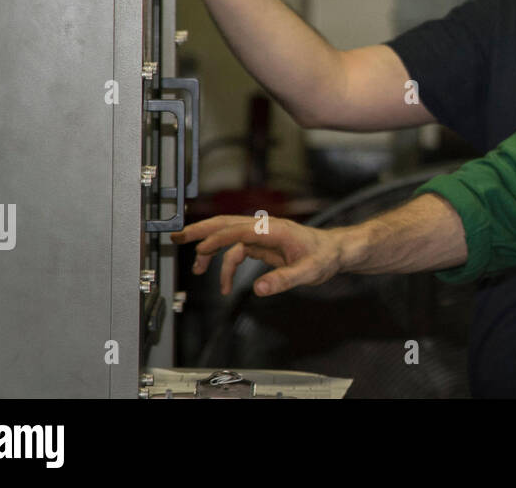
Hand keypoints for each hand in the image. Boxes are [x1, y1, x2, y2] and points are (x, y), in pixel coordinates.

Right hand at [170, 213, 346, 296]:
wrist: (337, 252)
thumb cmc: (326, 256)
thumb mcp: (309, 271)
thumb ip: (284, 280)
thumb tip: (258, 289)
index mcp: (274, 229)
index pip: (238, 230)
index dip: (218, 238)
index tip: (200, 249)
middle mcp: (265, 229)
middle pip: (227, 224)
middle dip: (201, 230)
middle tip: (177, 236)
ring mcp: (263, 236)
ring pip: (229, 238)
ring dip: (211, 251)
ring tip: (197, 268)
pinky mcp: (263, 246)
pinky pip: (237, 252)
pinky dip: (226, 265)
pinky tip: (222, 283)